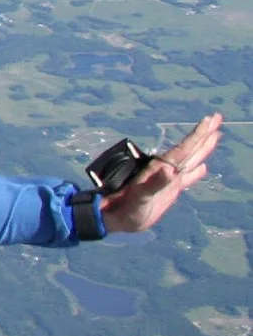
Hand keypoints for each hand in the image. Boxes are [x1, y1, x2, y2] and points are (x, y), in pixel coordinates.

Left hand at [102, 114, 222, 232]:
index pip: (185, 148)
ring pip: (192, 160)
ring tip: (215, 135)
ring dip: (203, 147)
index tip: (209, 120)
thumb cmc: (128, 207)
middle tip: (217, 118)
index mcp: (161, 168)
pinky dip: (197, 172)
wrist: (119, 218)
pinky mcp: (170, 190)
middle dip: (204, 134)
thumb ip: (155, 183)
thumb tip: (169, 170)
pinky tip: (203, 167)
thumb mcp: (141, 196)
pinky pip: (187, 178)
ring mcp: (170, 179)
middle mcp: (167, 170)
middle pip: (191, 149)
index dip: (197, 134)